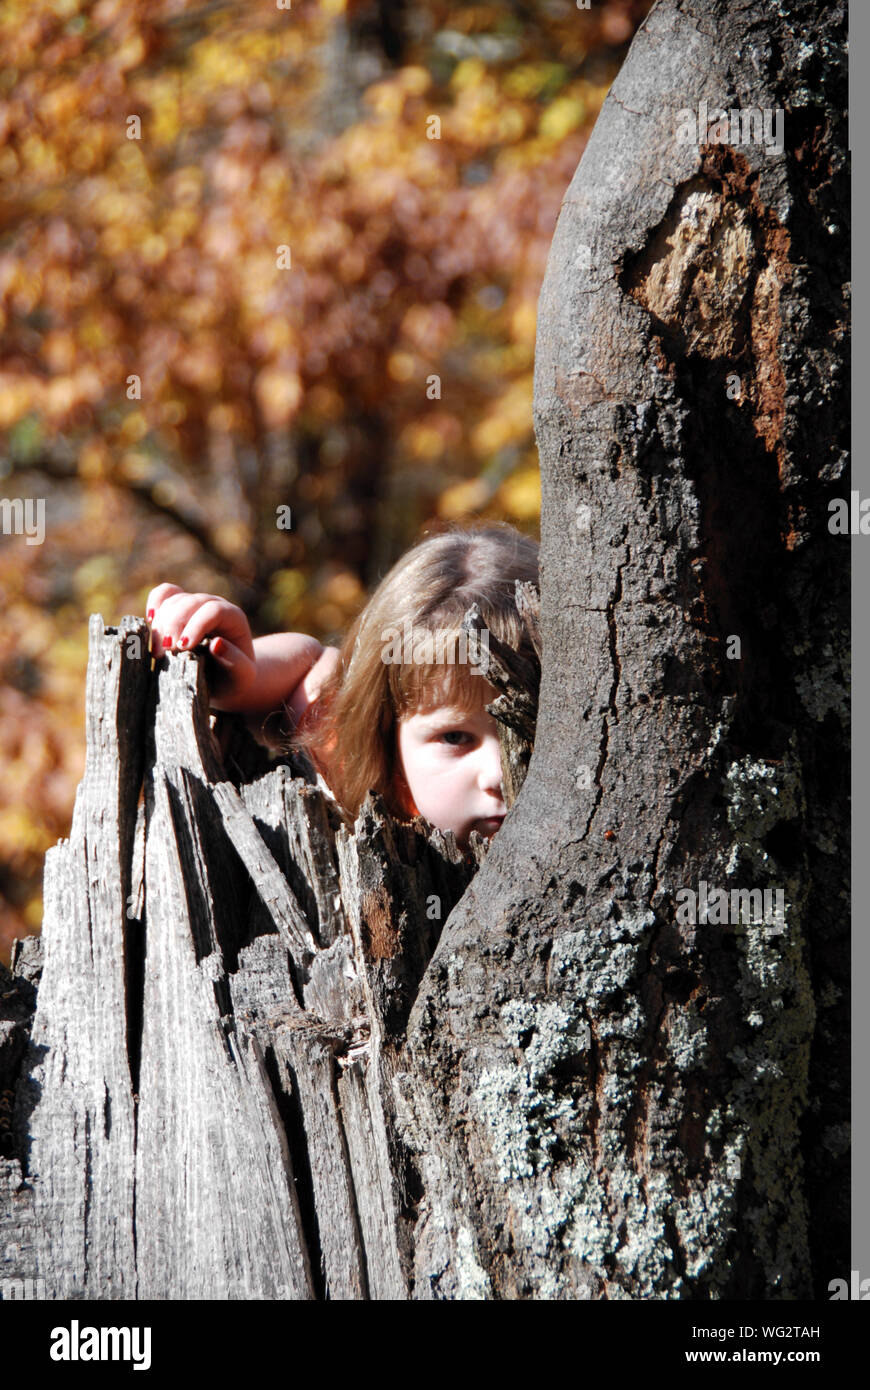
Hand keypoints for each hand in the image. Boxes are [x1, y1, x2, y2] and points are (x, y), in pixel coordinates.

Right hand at [145, 583, 256, 710]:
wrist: (225, 679)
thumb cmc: (235, 678)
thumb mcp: (241, 676)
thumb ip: (235, 661)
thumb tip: (217, 644)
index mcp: (233, 618)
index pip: (213, 610)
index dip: (196, 625)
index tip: (183, 647)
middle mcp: (214, 605)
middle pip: (189, 602)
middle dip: (174, 625)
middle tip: (165, 652)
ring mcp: (195, 604)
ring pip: (173, 600)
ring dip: (161, 623)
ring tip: (159, 651)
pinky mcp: (178, 608)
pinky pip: (163, 593)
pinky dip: (154, 604)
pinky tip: (151, 621)